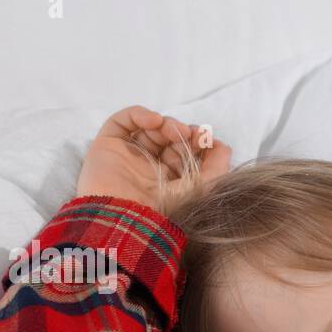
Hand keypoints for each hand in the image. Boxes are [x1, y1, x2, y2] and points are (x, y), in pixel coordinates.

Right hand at [75, 105, 231, 211]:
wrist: (125, 216)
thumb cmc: (165, 208)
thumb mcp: (201, 190)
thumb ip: (218, 167)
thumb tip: (223, 147)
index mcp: (168, 183)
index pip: (183, 154)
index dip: (195, 143)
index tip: (206, 139)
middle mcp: (147, 170)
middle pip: (167, 140)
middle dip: (182, 133)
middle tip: (190, 134)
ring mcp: (127, 157)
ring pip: (148, 130)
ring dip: (165, 124)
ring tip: (174, 131)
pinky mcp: (107, 146)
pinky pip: (122, 121)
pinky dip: (139, 114)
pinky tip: (154, 120)